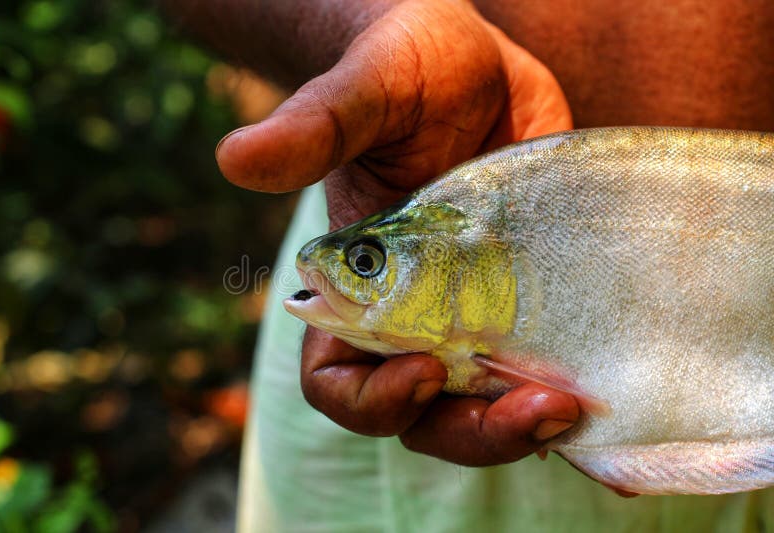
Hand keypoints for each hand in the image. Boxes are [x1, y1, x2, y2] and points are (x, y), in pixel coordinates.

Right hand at [217, 0, 578, 465]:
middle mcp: (413, 316)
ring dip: (526, 423)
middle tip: (537, 407)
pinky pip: (545, 370)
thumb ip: (315, 127)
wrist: (473, 64)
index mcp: (356, 289)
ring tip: (575, 403)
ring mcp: (478, 314)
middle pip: (425, 414)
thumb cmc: (402, 70)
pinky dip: (569, 396)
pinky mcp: (534, 300)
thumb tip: (234, 158)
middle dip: (473, 429)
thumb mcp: (367, 92)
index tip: (424, 366)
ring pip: (488, 406)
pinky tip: (606, 394)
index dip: (372, 399)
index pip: (338, 381)